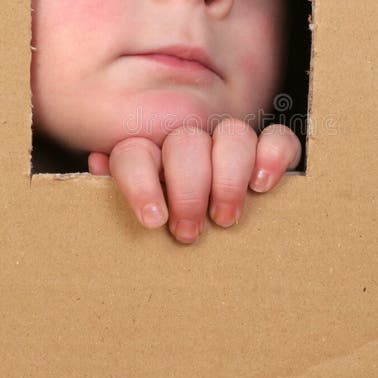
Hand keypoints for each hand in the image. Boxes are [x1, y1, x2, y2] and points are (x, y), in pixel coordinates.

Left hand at [88, 120, 300, 243]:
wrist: (217, 243)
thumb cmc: (166, 232)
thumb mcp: (142, 220)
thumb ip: (118, 192)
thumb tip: (98, 164)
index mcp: (149, 157)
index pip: (135, 152)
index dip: (140, 182)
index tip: (154, 220)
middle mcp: (189, 143)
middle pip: (186, 143)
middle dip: (189, 190)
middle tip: (188, 232)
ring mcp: (230, 145)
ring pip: (234, 134)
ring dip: (229, 178)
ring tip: (225, 219)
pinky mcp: (270, 153)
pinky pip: (279, 138)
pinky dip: (273, 156)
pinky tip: (263, 185)